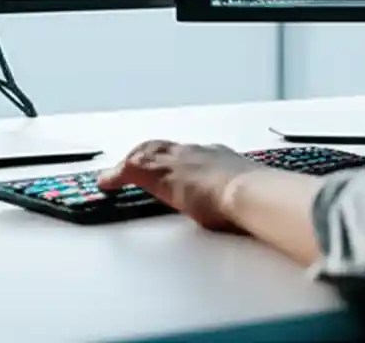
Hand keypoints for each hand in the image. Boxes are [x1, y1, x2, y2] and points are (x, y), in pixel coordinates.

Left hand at [97, 140, 266, 230]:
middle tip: (134, 163)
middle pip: (164, 147)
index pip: (192, 154)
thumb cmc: (258, 199)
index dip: (178, 160)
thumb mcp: (248, 199)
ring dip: (130, 163)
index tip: (172, 167)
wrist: (250, 193)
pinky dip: (116, 176)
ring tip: (116, 174)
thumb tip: (250, 217)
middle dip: (148, 154)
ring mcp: (178, 160)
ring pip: (145, 154)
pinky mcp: (160, 173)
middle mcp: (197, 152)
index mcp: (221, 156)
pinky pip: (130, 170)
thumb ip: (243, 203)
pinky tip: (106, 182)